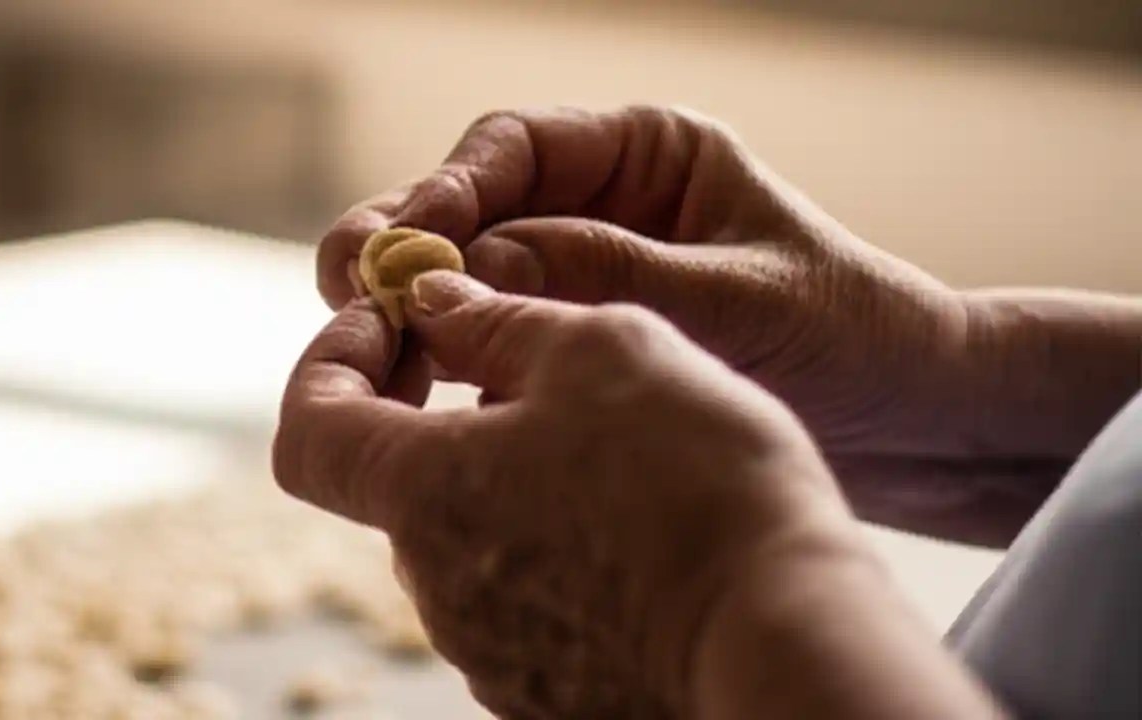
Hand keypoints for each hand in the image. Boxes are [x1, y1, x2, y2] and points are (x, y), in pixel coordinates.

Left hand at [274, 271, 860, 715]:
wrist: (783, 627)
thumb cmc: (694, 476)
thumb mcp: (601, 349)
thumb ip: (495, 319)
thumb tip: (431, 303)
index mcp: (423, 492)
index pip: (306, 425)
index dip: (332, 359)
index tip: (393, 321)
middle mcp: (435, 585)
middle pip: (399, 479)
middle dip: (442, 411)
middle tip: (528, 364)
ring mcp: (488, 649)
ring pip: (468, 535)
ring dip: (507, 478)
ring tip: (609, 446)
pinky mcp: (545, 687)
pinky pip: (521, 597)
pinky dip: (549, 544)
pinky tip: (631, 523)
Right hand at [316, 105, 1093, 545]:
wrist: (904, 419)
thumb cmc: (843, 334)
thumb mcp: (734, 297)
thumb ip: (607, 274)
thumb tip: (467, 264)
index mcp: (647, 156)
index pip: (518, 148)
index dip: (448, 188)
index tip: (401, 240)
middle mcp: (603, 207)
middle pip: (474, 209)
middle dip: (405, 244)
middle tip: (346, 288)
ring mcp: (585, 277)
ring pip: (471, 280)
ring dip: (415, 309)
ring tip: (362, 348)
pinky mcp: (579, 346)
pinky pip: (496, 343)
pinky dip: (454, 365)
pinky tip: (417, 396)